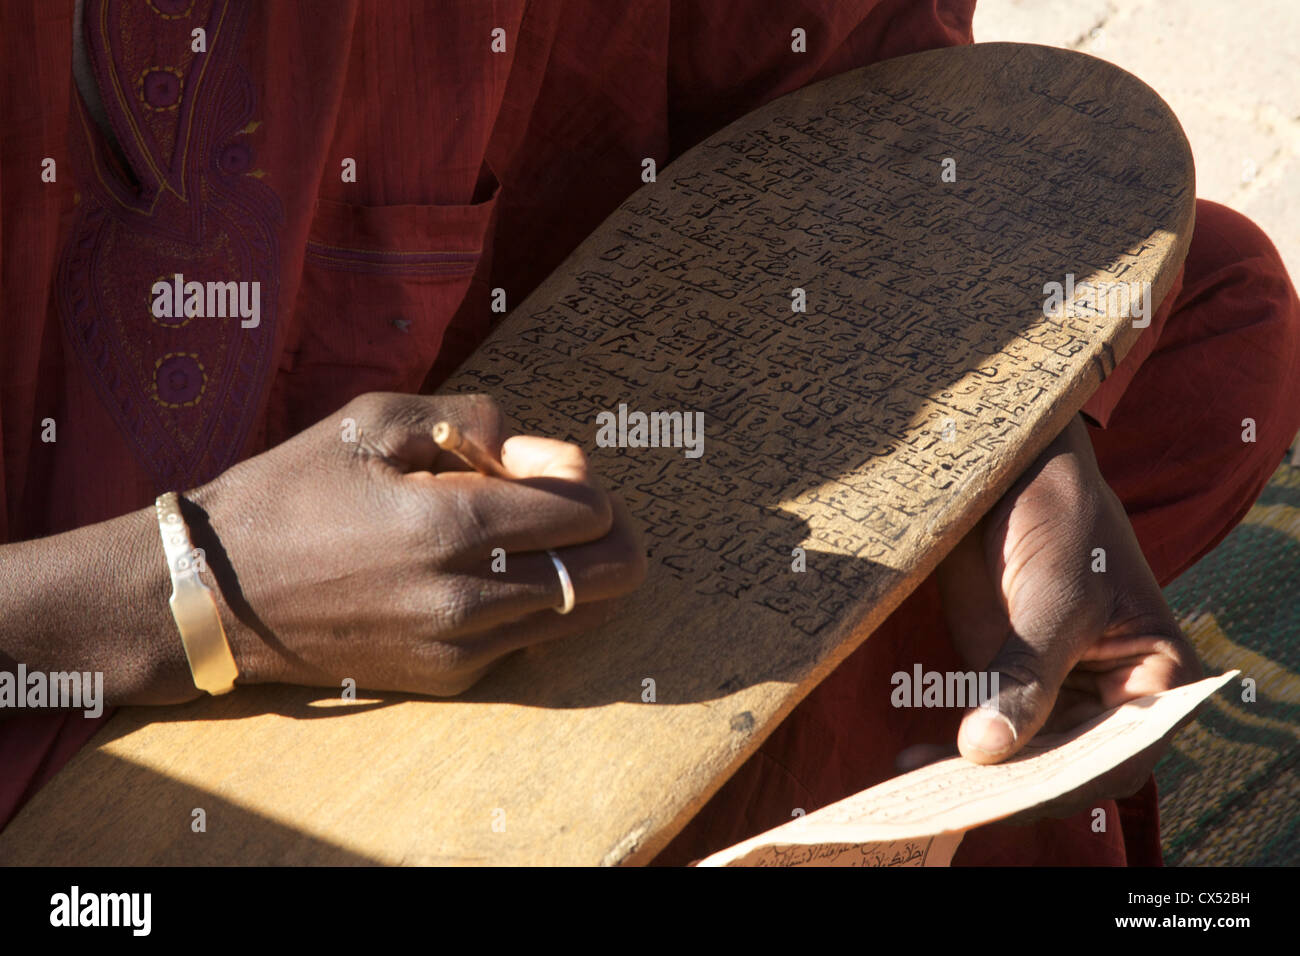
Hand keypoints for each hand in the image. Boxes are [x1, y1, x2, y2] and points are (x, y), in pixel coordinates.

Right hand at [187, 392, 646, 696]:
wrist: (216, 595)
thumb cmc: (293, 493)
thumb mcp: (375, 420)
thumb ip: (476, 419)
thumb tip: (536, 454)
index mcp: (455, 526)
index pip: (591, 513)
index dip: (578, 477)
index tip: (531, 464)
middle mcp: (470, 598)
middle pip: (612, 573)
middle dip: (608, 529)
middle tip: (561, 503)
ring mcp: (462, 647)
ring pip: (584, 613)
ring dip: (579, 567)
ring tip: (524, 536)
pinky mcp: (448, 678)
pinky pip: (532, 638)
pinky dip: (534, 601)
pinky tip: (483, 574)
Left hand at [907, 415, 1200, 819]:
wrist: (1010, 470)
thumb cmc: (1059, 517)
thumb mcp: (1053, 596)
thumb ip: (1026, 674)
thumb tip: (987, 750)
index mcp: (1157, 680)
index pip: (1117, 757)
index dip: (1066, 782)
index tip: (1008, 790)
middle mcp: (1111, 698)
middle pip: (1064, 768)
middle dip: (1009, 786)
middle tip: (948, 797)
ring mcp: (1057, 691)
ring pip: (1020, 757)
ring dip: (972, 776)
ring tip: (918, 784)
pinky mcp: (1006, 678)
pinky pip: (985, 730)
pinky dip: (949, 749)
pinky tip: (910, 755)